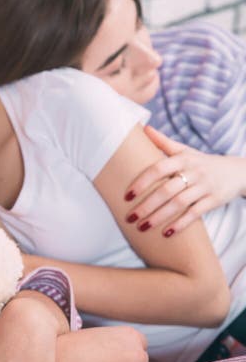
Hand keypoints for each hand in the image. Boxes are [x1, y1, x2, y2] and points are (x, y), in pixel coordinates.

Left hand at [124, 126, 245, 235]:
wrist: (237, 171)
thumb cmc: (201, 162)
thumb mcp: (185, 151)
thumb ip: (163, 142)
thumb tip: (143, 128)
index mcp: (183, 159)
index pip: (158, 169)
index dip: (142, 182)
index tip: (127, 195)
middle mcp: (194, 172)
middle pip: (166, 190)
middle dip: (146, 205)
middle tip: (130, 217)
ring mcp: (205, 187)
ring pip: (179, 203)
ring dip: (159, 217)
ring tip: (143, 227)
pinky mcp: (214, 200)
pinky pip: (195, 214)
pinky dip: (180, 224)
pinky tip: (166, 233)